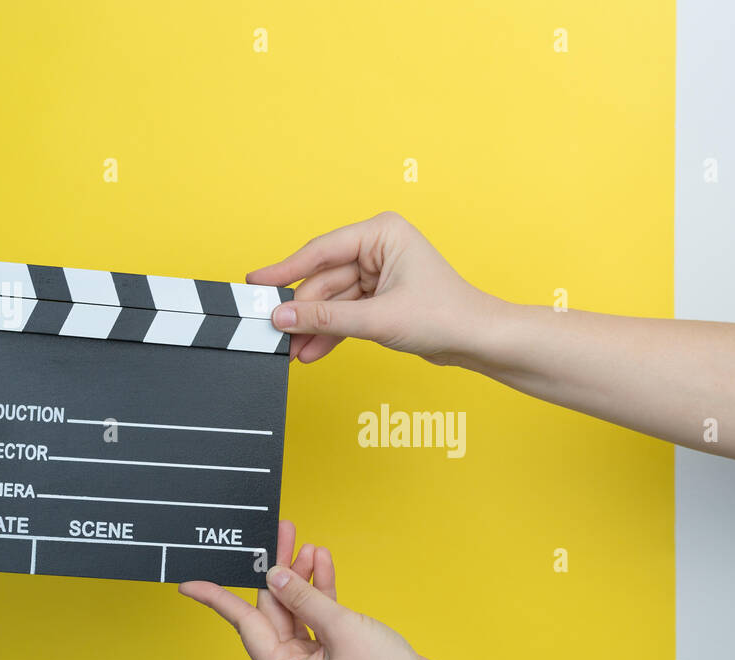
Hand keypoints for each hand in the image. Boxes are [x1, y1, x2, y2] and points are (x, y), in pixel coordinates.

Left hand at [179, 520, 445, 659]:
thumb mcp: (340, 626)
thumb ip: (304, 597)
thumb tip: (273, 576)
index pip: (245, 625)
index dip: (218, 599)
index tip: (189, 583)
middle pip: (274, 612)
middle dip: (278, 572)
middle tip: (279, 533)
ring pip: (298, 610)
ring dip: (302, 577)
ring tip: (306, 542)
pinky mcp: (335, 653)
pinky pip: (319, 616)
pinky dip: (321, 591)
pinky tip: (322, 561)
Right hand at [247, 210, 503, 364]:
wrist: (478, 341)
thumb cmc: (446, 315)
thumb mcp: (378, 318)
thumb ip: (326, 318)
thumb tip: (283, 318)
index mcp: (382, 233)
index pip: (321, 251)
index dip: (286, 270)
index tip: (256, 284)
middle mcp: (378, 248)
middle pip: (324, 279)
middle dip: (302, 312)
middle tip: (272, 332)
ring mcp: (379, 274)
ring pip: (332, 301)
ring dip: (313, 328)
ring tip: (291, 352)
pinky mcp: (381, 300)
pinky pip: (345, 314)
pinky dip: (330, 334)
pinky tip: (311, 352)